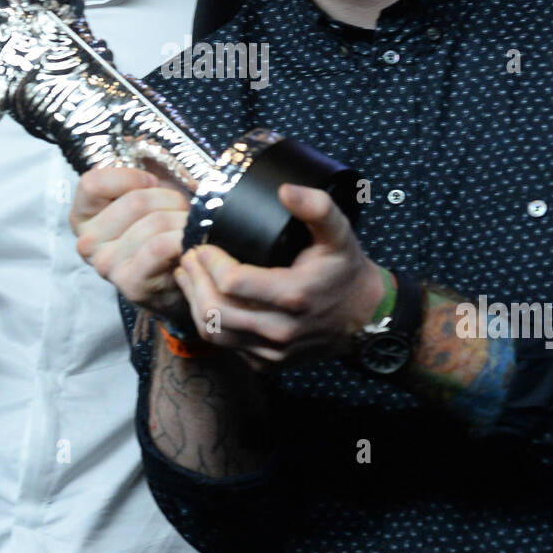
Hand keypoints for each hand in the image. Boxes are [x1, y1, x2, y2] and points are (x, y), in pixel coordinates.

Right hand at [71, 167, 191, 321]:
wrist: (175, 279)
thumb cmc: (158, 233)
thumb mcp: (142, 199)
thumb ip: (137, 178)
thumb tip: (155, 155)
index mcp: (83, 216)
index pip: (93, 182)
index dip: (131, 178)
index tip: (152, 184)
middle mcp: (87, 243)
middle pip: (135, 201)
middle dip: (171, 200)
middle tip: (183, 211)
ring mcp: (106, 265)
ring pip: (154, 223)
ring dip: (183, 222)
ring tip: (188, 230)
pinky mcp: (131, 283)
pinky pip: (159, 247)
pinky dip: (181, 240)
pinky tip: (187, 245)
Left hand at [173, 183, 387, 365]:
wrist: (363, 316)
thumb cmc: (345, 270)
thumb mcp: (340, 234)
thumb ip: (317, 208)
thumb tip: (285, 189)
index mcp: (295, 295)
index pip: (232, 283)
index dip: (210, 262)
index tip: (203, 245)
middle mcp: (281, 329)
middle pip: (216, 310)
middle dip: (195, 281)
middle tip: (188, 257)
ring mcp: (273, 350)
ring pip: (215, 332)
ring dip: (195, 303)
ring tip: (189, 276)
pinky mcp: (268, 362)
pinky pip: (227, 347)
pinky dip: (210, 322)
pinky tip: (205, 299)